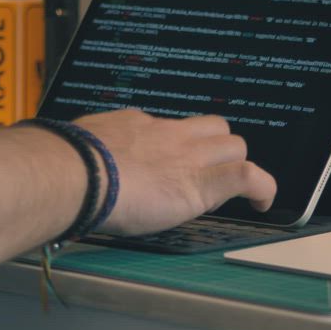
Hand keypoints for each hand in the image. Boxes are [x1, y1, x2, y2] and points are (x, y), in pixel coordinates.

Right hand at [73, 109, 275, 235]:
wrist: (76, 174)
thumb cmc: (66, 167)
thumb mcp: (77, 150)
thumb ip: (87, 155)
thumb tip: (72, 166)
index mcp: (137, 126)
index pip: (172, 129)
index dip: (179, 147)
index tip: (170, 166)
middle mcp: (169, 134)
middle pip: (213, 128)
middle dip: (216, 151)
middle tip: (203, 178)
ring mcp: (188, 156)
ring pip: (234, 146)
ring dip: (235, 167)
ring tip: (228, 194)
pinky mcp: (201, 183)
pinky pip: (248, 176)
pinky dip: (262, 188)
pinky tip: (264, 203)